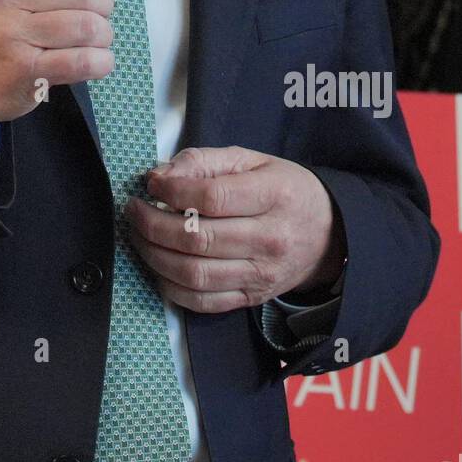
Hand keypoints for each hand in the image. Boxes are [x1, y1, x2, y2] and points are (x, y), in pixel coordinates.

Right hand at [0, 0, 138, 126]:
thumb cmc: (1, 21)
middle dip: (104, 5)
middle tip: (99, 16)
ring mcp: (6, 33)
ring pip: (86, 27)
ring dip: (103, 36)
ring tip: (95, 40)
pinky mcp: (20, 70)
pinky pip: (81, 60)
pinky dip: (101, 61)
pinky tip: (98, 60)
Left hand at [124, 145, 345, 313]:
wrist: (328, 235)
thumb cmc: (283, 190)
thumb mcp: (252, 160)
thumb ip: (205, 160)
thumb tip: (162, 173)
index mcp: (274, 196)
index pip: (212, 197)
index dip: (172, 190)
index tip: (151, 182)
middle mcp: (269, 239)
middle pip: (197, 239)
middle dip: (152, 224)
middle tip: (134, 209)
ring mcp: (260, 275)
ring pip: (193, 274)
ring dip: (153, 255)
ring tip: (139, 235)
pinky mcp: (250, 299)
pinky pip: (201, 302)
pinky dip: (169, 285)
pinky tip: (158, 264)